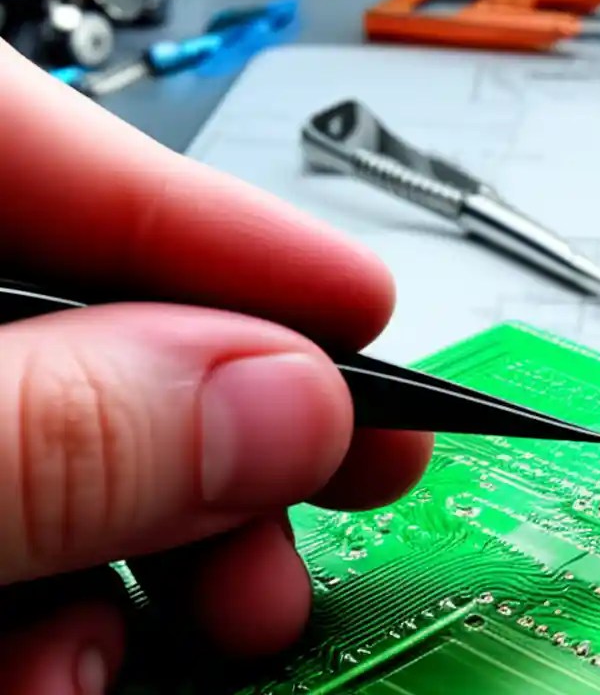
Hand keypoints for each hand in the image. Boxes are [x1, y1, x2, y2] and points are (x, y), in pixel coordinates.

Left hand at [0, 43, 431, 691]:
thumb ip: (48, 437)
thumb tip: (276, 402)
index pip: (44, 147)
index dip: (223, 233)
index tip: (364, 309)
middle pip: (77, 309)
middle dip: (224, 418)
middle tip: (348, 481)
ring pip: (46, 436)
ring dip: (156, 543)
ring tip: (225, 623)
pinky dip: (50, 604)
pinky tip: (73, 664)